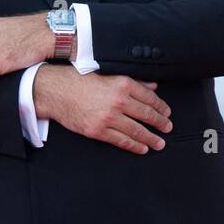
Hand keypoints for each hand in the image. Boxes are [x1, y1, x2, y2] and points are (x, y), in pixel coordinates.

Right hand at [37, 65, 172, 153]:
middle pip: (146, 115)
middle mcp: (118, 101)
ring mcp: (108, 117)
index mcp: (122, 84)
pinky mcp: (98, 130)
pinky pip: (121, 140)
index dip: (161, 107)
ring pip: (136, 130)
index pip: (150, 98)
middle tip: (168, 128)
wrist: (55, 91)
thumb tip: (152, 87)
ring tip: (160, 143)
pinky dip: (134, 146)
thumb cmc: (79, 80)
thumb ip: (132, 81)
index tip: (167, 113)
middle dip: (160, 123)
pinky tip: (142, 148)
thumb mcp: (108, 75)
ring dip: (151, 138)